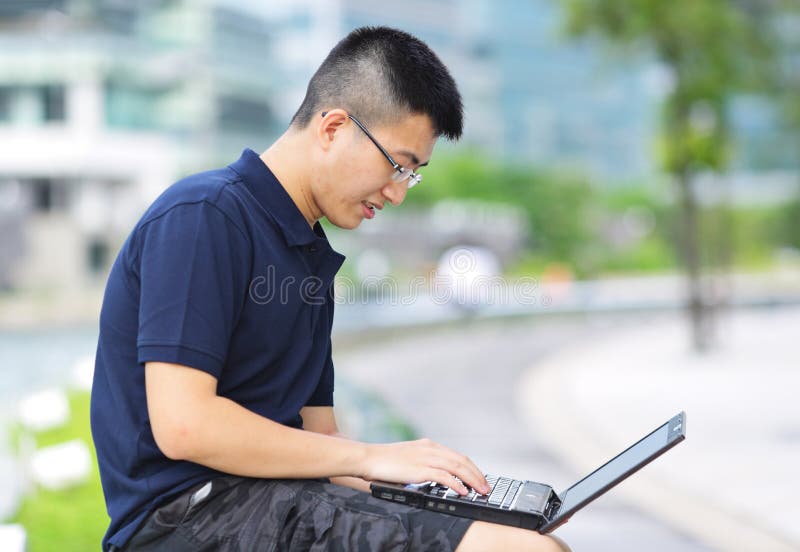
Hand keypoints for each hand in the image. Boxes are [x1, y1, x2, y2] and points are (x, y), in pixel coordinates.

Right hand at [359, 438, 489, 495]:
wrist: (368, 457)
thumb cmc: (385, 461)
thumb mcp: (409, 458)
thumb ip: (424, 464)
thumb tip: (439, 478)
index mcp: (429, 445)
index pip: (457, 456)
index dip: (471, 468)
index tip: (480, 479)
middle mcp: (430, 449)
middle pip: (461, 460)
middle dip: (477, 474)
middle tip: (486, 487)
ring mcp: (425, 458)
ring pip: (457, 467)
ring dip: (472, 480)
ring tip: (480, 491)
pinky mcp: (419, 469)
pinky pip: (443, 476)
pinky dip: (456, 484)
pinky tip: (462, 491)